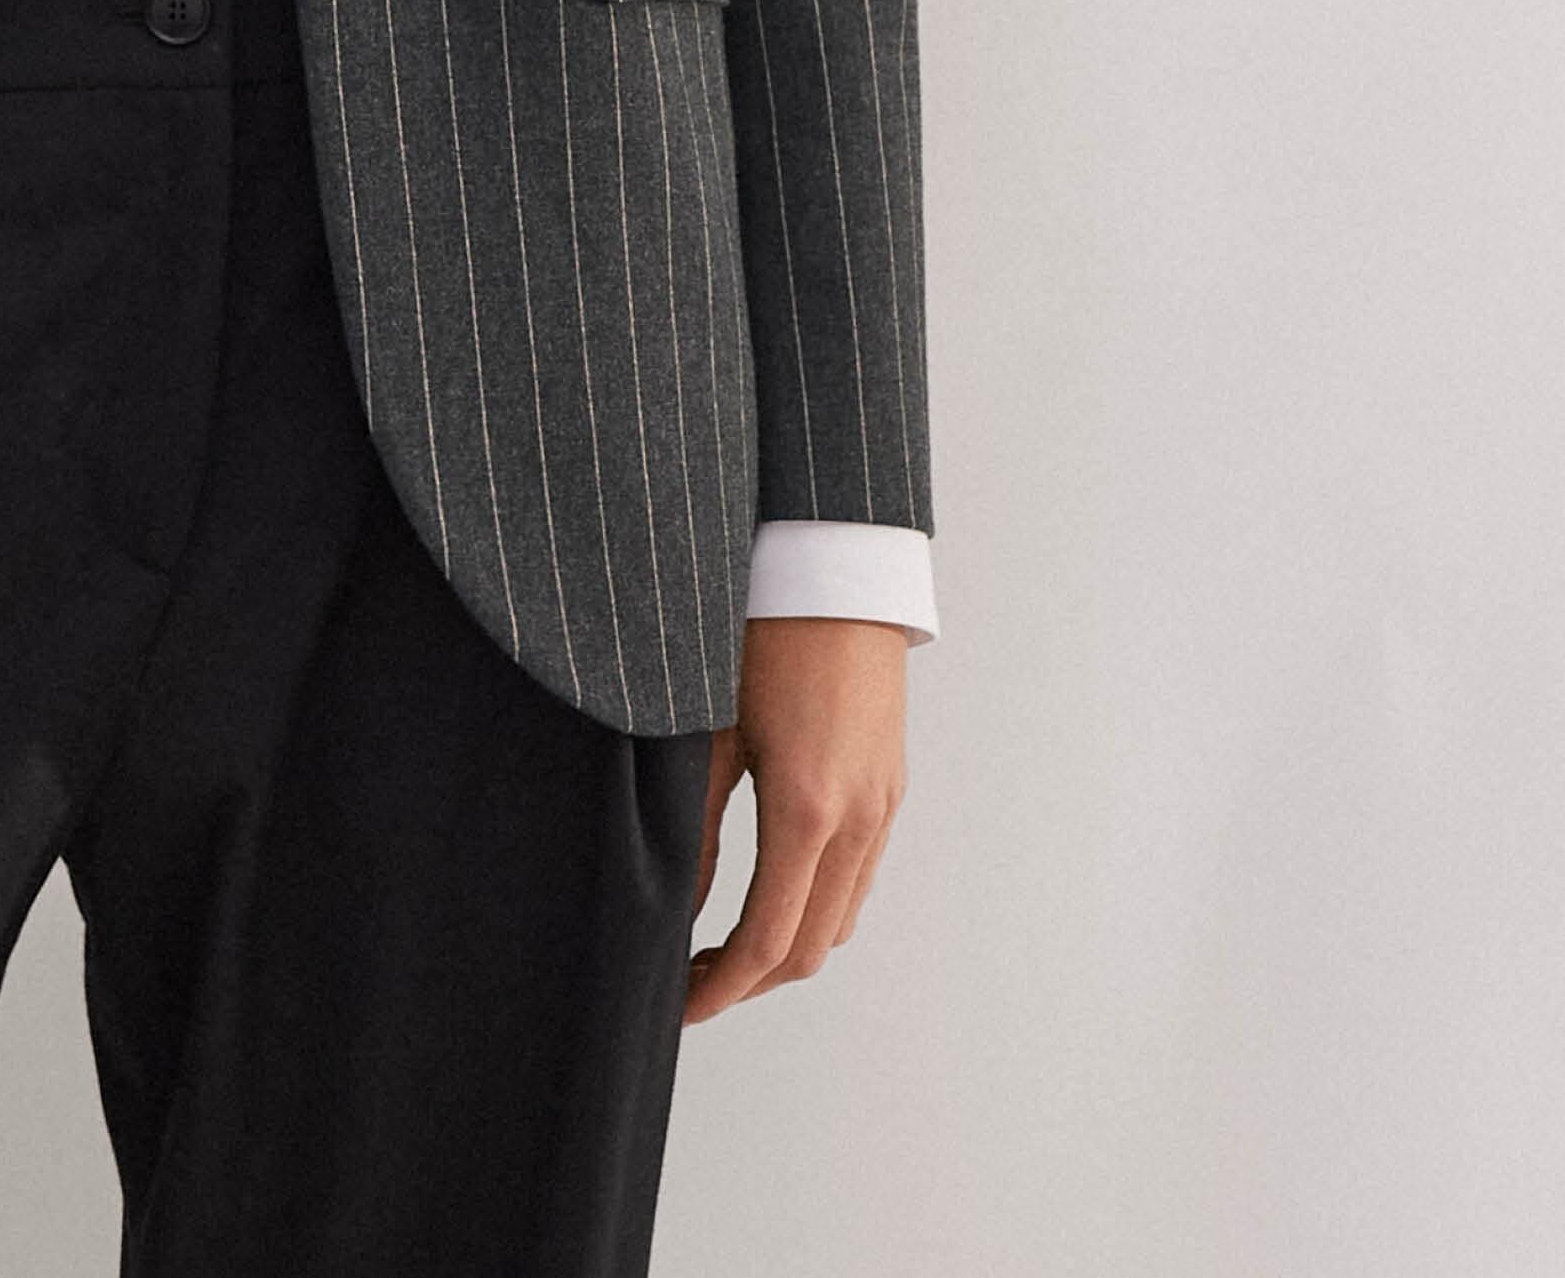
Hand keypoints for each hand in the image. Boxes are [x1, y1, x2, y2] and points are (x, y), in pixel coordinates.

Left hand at [685, 616, 909, 1020]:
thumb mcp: (709, 726)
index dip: (721, 988)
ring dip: (786, 947)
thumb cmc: (763, 631)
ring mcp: (883, 803)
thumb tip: (678, 901)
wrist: (835, 564)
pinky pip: (860, 875)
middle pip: (810, 948)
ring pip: (841, 917)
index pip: (767, 940)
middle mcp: (859, 818)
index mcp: (808, 808)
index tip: (680, 1005)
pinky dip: (818, 905)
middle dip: (749, 982)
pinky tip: (772, 887)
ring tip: (722, 942)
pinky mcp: (891, 783)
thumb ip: (697, 824)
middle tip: (691, 981)